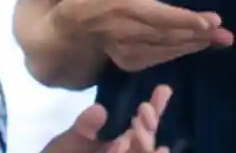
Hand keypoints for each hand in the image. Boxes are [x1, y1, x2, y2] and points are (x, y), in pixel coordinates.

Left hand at [42, 84, 173, 152]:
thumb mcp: (72, 139)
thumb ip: (85, 125)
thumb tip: (100, 110)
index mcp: (123, 139)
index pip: (145, 121)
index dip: (156, 106)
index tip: (163, 89)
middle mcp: (130, 151)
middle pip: (148, 138)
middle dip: (149, 123)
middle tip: (143, 109)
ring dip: (145, 144)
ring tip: (137, 133)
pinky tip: (161, 150)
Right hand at [56, 0, 233, 71]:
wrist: (76, 25)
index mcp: (127, 5)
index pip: (162, 16)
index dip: (188, 20)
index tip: (212, 21)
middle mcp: (128, 31)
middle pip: (170, 35)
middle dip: (200, 35)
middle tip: (225, 35)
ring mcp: (128, 50)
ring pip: (168, 49)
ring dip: (194, 45)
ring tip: (218, 40)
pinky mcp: (130, 63)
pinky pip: (160, 58)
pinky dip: (179, 52)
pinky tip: (196, 45)